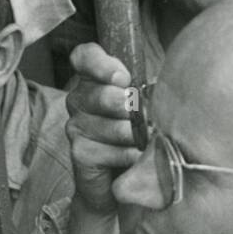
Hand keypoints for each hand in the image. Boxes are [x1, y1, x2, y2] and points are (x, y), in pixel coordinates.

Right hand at [64, 42, 141, 214]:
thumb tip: (157, 87)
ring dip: (134, 135)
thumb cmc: (137, 131)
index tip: (123, 79)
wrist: (122, 176)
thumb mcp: (144, 102)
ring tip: (146, 139)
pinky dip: (129, 155)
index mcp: (94, 79)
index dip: (101, 63)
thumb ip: (144, 89)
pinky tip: (136, 157)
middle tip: (146, 118)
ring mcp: (75, 126)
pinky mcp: (79, 152)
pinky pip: (108, 151)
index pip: (85, 57)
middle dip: (130, 108)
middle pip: (101, 94)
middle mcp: (79, 99)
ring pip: (109, 125)